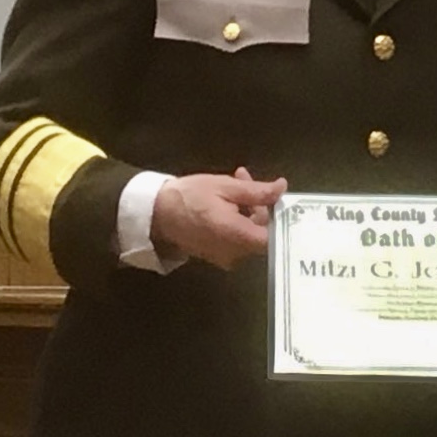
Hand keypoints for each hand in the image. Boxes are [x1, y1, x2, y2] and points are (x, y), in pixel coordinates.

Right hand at [152, 167, 287, 269]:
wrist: (154, 213)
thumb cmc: (189, 197)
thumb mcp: (225, 187)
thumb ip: (257, 191)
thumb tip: (282, 188)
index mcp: (238, 237)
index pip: (274, 236)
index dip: (277, 216)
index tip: (271, 195)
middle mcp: (234, 253)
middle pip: (261, 232)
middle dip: (258, 204)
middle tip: (244, 179)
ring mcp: (224, 257)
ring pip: (249, 233)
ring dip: (247, 209)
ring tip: (234, 182)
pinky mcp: (216, 255)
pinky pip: (236, 239)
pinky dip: (237, 220)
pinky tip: (227, 200)